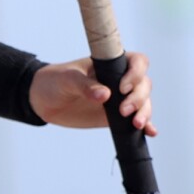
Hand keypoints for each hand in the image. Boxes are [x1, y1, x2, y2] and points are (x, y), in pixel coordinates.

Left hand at [29, 52, 157, 135]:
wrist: (43, 100)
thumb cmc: (54, 81)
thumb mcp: (66, 80)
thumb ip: (84, 85)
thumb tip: (105, 94)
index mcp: (109, 63)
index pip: (137, 61)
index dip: (136, 73)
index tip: (121, 88)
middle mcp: (119, 79)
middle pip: (144, 84)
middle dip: (139, 98)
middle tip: (123, 110)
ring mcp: (119, 98)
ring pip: (144, 102)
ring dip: (145, 112)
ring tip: (136, 124)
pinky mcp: (116, 116)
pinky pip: (137, 118)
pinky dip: (146, 124)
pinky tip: (150, 131)